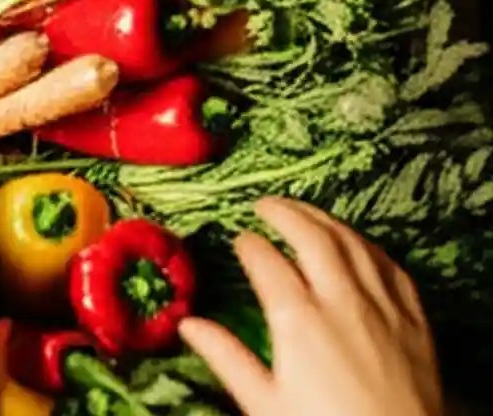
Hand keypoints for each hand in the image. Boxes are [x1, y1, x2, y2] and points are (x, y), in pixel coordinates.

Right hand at [180, 197, 442, 415]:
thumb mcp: (264, 403)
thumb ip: (227, 357)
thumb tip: (187, 323)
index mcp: (297, 319)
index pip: (266, 261)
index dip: (249, 244)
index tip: (239, 238)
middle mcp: (340, 300)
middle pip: (312, 237)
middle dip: (286, 213)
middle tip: (265, 205)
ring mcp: (381, 305)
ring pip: (353, 243)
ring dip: (325, 220)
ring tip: (305, 211)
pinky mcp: (412, 318)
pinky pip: (390, 265)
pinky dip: (367, 245)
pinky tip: (356, 242)